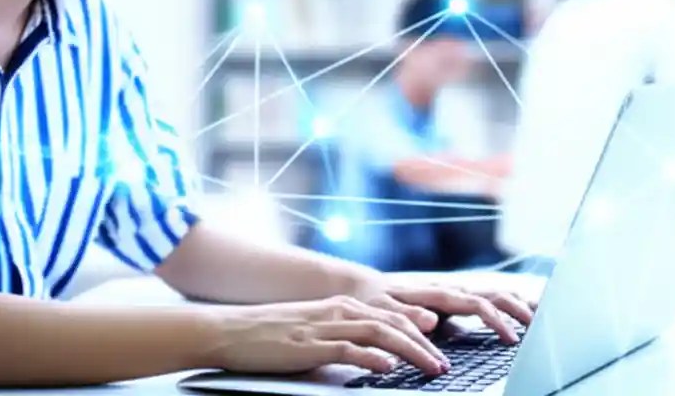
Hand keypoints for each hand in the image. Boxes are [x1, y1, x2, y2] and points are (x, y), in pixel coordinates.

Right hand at [203, 296, 450, 375]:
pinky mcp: (310, 344)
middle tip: (444, 365)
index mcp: (343, 306)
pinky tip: (390, 367)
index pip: (393, 317)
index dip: (421, 334)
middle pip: (395, 324)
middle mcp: (340, 311)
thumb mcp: (315, 331)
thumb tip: (376, 357)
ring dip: (411, 352)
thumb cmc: (271, 335)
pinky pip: (349, 349)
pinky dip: (373, 357)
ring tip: (431, 367)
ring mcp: (326, 326)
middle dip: (425, 345)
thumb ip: (344, 338)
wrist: (230, 330)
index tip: (439, 351)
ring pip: (381, 334)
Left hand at [354, 279, 535, 344]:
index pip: (477, 304)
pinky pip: (488, 300)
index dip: (497, 321)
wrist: (366, 291)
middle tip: (539, 328)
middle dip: (519, 309)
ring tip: (542, 317)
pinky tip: (523, 312)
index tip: (512, 339)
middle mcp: (452, 291)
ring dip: (519, 304)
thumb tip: (433, 321)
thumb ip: (407, 316)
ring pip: (496, 294)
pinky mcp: (455, 301)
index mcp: (439, 293)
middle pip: (495, 295)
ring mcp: (456, 294)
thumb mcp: (383, 311)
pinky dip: (508, 304)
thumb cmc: (374, 303)